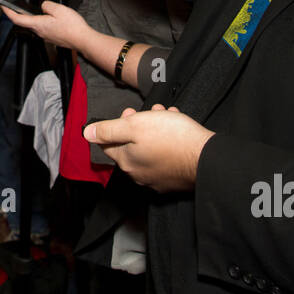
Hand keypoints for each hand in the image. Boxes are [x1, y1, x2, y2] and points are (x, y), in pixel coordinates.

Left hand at [0, 0, 87, 50]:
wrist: (82, 39)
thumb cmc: (72, 27)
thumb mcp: (58, 9)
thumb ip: (47, 5)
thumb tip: (43, 6)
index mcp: (38, 24)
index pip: (17, 19)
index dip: (8, 12)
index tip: (3, 6)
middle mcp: (40, 32)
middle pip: (26, 22)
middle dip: (21, 13)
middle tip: (17, 6)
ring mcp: (46, 36)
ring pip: (36, 24)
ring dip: (35, 17)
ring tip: (41, 10)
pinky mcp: (52, 38)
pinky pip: (45, 28)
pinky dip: (44, 22)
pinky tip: (53, 18)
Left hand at [83, 104, 212, 192]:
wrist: (207, 156)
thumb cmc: (172, 138)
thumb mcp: (135, 125)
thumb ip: (108, 129)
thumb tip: (87, 133)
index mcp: (126, 162)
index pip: (108, 144)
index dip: (117, 125)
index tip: (129, 115)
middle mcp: (139, 174)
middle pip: (130, 146)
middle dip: (138, 125)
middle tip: (151, 113)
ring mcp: (157, 179)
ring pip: (149, 150)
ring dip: (155, 130)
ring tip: (167, 116)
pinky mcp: (174, 180)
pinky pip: (164, 159)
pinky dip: (168, 143)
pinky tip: (177, 129)